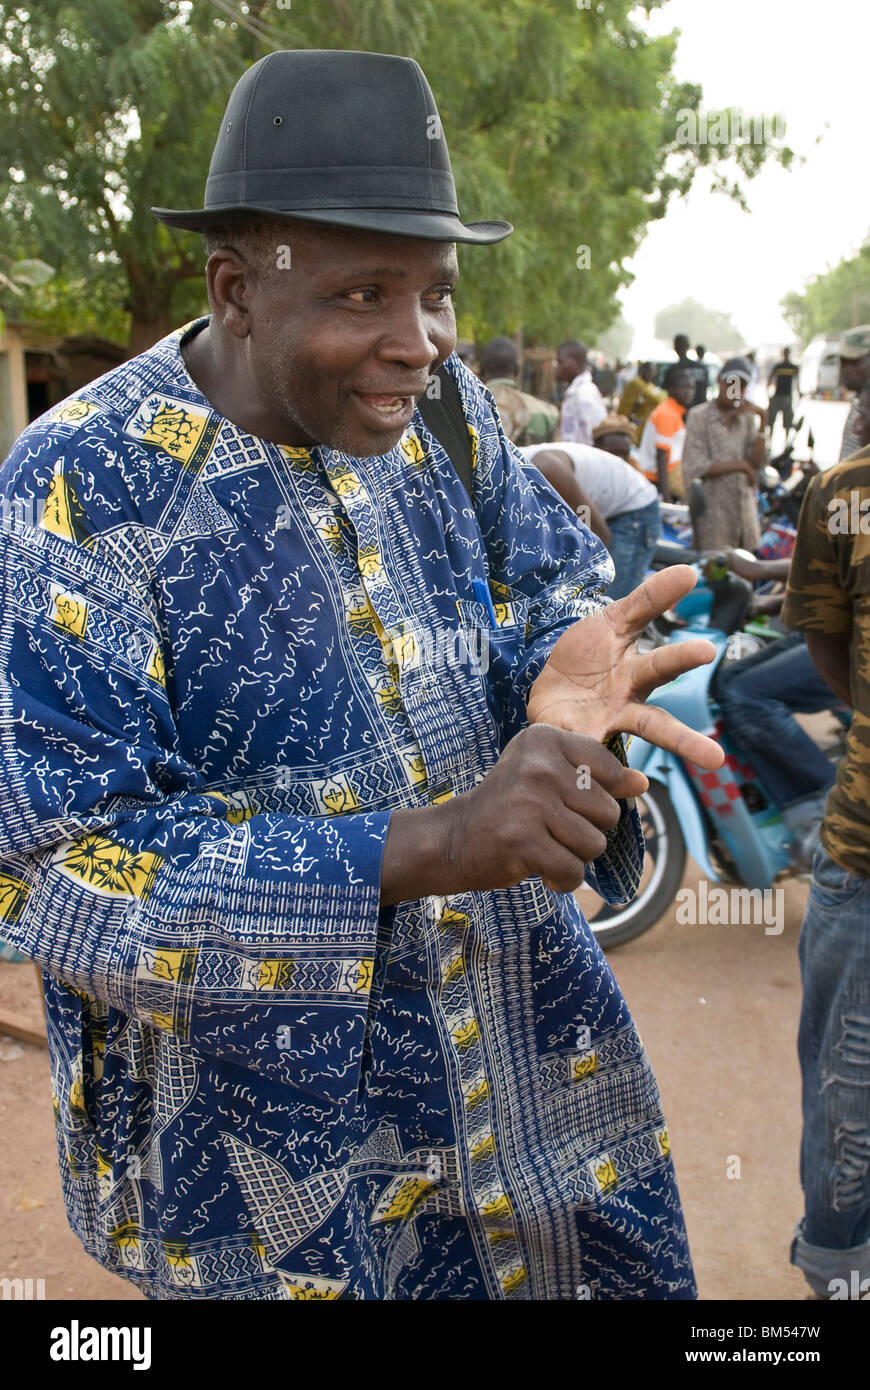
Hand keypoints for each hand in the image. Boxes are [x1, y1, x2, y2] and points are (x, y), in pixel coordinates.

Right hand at [441, 726, 648, 893]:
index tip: (564, 800)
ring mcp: (529, 803)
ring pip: (595, 845)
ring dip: (574, 856)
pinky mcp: (523, 841)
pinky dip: (562, 880)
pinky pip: (573, 871)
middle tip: (548, 828)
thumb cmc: (510, 806)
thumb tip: (643, 783)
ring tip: (543, 846)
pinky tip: (539, 869)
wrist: (455, 838)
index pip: (609, 770)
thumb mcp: (549, 777)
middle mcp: (537, 766)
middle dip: (586, 830)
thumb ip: (596, 777)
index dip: (598, 797)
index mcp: (544, 739)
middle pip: (608, 812)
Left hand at [527, 565, 724, 770]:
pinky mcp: (577, 743)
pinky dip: (602, 777)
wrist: (546, 684)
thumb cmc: (589, 654)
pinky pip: (588, 761)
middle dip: (681, 742)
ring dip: (652, 775)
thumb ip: (649, 599)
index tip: (707, 650)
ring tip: (693, 783)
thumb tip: (691, 570)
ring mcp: (604, 728)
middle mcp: (626, 706)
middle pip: (655, 726)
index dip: (681, 656)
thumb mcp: (613, 620)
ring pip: (624, 762)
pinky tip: (622, 792)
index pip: (662, 663)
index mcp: (635, 673)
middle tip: (714, 760)